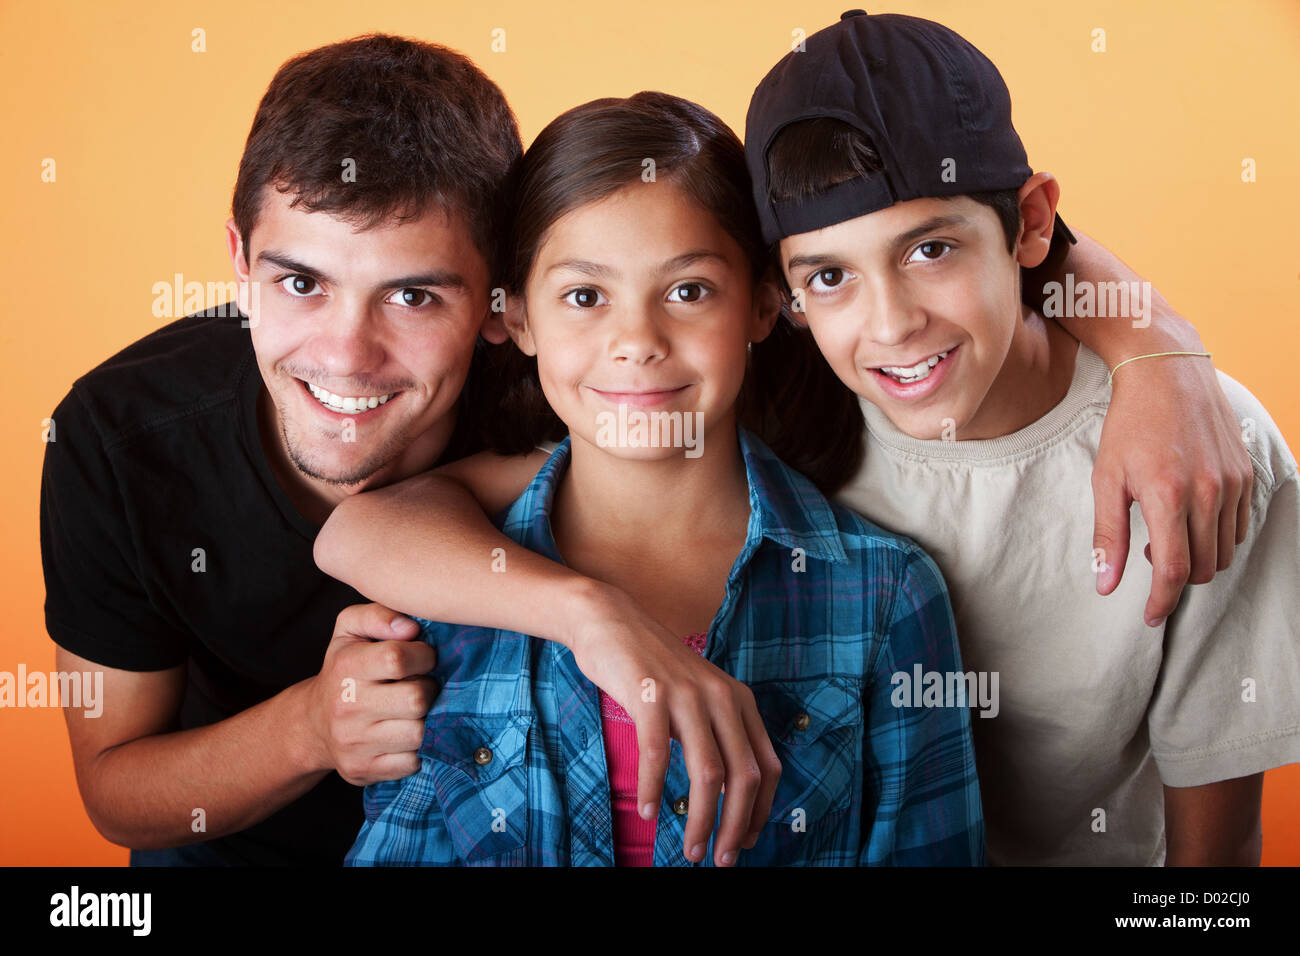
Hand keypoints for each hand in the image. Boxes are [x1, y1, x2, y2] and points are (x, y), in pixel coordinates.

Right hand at [303, 603, 437, 785]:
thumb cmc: (344, 669)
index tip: (424, 657)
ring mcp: (355, 743)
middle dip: (430, 689)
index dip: (423, 656)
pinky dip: (420, 748)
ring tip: (418, 710)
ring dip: (429, 720)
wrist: (313, 724)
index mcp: (347, 667)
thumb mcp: (350, 630)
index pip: (397, 658)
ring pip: (419, 734)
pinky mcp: (365, 770)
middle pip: (416, 699)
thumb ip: (378, 614)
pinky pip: (413, 762)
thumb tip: (410, 627)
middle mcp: (347, 707)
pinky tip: (410, 733)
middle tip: (424, 685)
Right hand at [566, 584, 781, 866]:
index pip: (766, 767)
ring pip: (708, 772)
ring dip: (701, 818)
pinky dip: (655, 789)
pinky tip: (649, 811)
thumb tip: (725, 793)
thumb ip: (715, 734)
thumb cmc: (651, 669)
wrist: (610, 620)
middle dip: (734, 827)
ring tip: (689, 849)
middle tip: (718, 860)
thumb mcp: (697, 697)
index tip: (744, 842)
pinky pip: (657, 753)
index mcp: (739, 700)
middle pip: (743, 776)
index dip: (760, 811)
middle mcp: (721, 696)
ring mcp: (687, 694)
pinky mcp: (650, 693)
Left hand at [1092, 355, 1253, 625]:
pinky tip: (1190, 518)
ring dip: (1198, 558)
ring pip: (1225, 551)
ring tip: (1166, 533)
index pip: (1174, 571)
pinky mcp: (1246, 473)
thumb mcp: (1106, 479)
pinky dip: (1216, 536)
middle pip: (1204, 567)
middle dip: (1177, 578)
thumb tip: (1105, 585)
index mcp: (1168, 497)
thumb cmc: (1128, 426)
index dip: (1162, 601)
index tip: (1150, 617)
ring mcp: (1233, 483)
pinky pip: (1238, 526)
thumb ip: (1107, 536)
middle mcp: (1208, 493)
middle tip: (1149, 557)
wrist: (1168, 373)